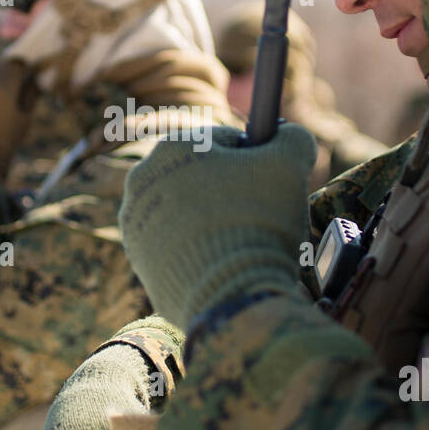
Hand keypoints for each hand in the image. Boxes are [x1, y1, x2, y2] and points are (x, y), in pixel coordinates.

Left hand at [119, 123, 316, 328]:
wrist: (230, 296)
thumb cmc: (258, 221)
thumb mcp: (290, 164)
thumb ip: (292, 137)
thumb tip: (290, 133)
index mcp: (175, 146)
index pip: (228, 141)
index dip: (258, 160)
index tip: (271, 182)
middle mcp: (143, 178)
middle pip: (201, 175)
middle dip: (228, 190)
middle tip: (258, 215)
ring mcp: (136, 221)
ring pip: (186, 209)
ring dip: (210, 218)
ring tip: (239, 241)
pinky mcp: (138, 258)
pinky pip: (174, 242)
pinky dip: (196, 247)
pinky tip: (219, 260)